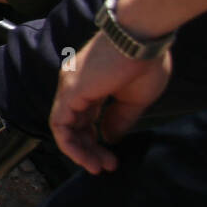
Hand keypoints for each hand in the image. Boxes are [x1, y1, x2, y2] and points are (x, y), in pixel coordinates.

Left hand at [48, 32, 171, 174]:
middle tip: (107, 166)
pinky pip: (60, 125)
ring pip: (65, 127)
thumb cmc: (145, 62)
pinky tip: (86, 158)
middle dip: (90, 149)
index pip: (86, 117)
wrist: (142, 39)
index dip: (97, 139)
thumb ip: (119, 119)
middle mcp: (75, 86)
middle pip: (75, 124)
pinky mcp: (69, 92)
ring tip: (99, 167)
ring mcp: (69, 88)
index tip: (114, 156)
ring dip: (80, 152)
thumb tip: (109, 138)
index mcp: (91, 85)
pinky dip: (70, 145)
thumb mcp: (134, 99)